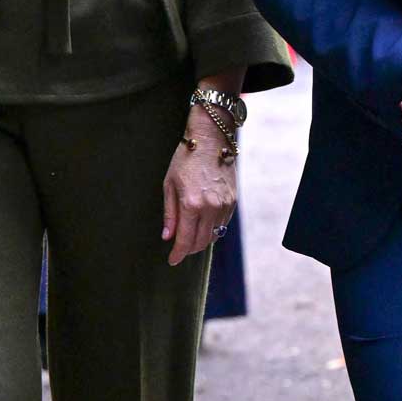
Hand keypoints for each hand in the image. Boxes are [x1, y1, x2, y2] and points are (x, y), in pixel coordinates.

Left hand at [162, 104, 236, 265]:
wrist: (211, 139)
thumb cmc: (185, 159)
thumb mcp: (169, 185)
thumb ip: (170, 214)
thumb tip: (168, 237)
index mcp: (191, 204)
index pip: (185, 240)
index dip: (178, 254)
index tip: (172, 260)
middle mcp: (210, 207)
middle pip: (201, 242)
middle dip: (189, 249)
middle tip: (179, 249)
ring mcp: (224, 205)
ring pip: (214, 235)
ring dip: (201, 240)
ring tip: (190, 237)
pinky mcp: (233, 201)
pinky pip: (222, 224)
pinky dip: (212, 229)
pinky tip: (203, 224)